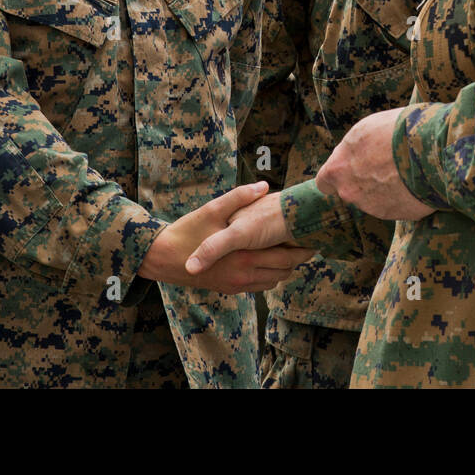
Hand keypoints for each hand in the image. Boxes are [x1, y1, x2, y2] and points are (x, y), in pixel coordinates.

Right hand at [139, 182, 313, 292]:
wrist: (162, 259)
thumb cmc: (187, 231)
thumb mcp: (212, 210)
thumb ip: (239, 197)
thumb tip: (264, 186)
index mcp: (244, 256)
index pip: (286, 257)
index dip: (303, 247)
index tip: (312, 234)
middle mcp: (244, 275)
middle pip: (284, 270)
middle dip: (298, 257)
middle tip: (306, 240)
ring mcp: (237, 285)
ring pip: (273, 280)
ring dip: (283, 267)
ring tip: (288, 247)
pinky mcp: (230, 289)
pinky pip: (259, 286)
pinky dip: (269, 274)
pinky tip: (267, 258)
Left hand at [315, 108, 435, 220]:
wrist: (429, 149)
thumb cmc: (395, 131)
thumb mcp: (364, 130)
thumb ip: (353, 149)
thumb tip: (355, 155)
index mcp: (337, 168)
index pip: (324, 182)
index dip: (337, 176)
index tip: (349, 170)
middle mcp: (350, 191)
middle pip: (352, 190)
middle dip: (364, 182)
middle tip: (385, 166)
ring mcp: (371, 206)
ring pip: (374, 199)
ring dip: (385, 189)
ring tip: (405, 170)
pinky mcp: (394, 215)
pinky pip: (396, 206)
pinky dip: (403, 197)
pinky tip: (415, 181)